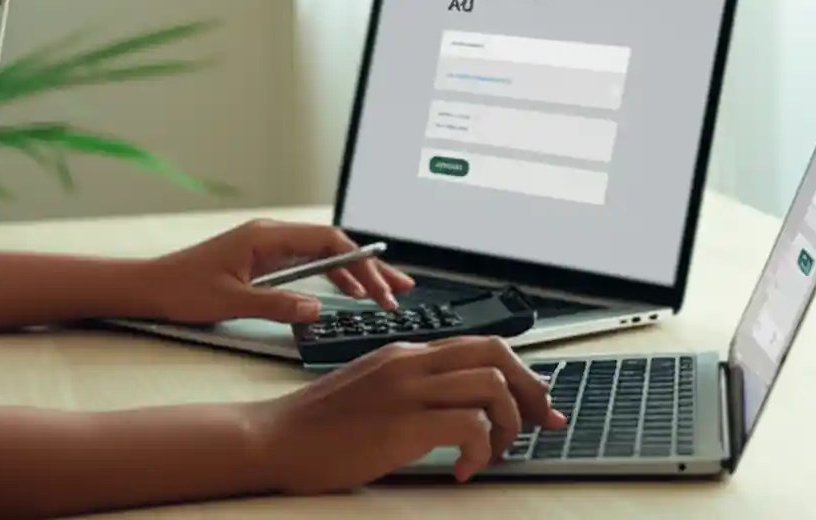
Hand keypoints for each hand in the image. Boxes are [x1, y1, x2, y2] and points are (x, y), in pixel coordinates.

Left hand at [146, 219, 413, 324]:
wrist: (152, 286)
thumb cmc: (183, 289)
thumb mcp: (231, 302)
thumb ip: (276, 304)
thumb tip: (317, 308)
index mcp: (267, 237)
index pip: (328, 242)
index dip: (360, 264)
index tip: (381, 286)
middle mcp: (272, 236)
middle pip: (333, 247)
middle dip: (369, 267)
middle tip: (399, 288)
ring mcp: (269, 247)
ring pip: (325, 256)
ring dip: (355, 274)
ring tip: (383, 293)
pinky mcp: (265, 260)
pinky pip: (309, 265)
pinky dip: (332, 278)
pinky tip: (348, 293)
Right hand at [248, 336, 567, 491]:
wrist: (274, 438)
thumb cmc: (319, 425)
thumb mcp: (373, 390)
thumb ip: (413, 387)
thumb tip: (462, 406)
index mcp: (406, 352)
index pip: (482, 345)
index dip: (521, 373)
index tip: (539, 403)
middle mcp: (411, 362)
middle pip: (498, 354)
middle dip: (531, 389)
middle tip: (541, 423)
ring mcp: (406, 389)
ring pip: (491, 386)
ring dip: (507, 425)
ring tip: (490, 453)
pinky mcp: (401, 423)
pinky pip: (469, 425)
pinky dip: (479, 450)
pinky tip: (461, 470)